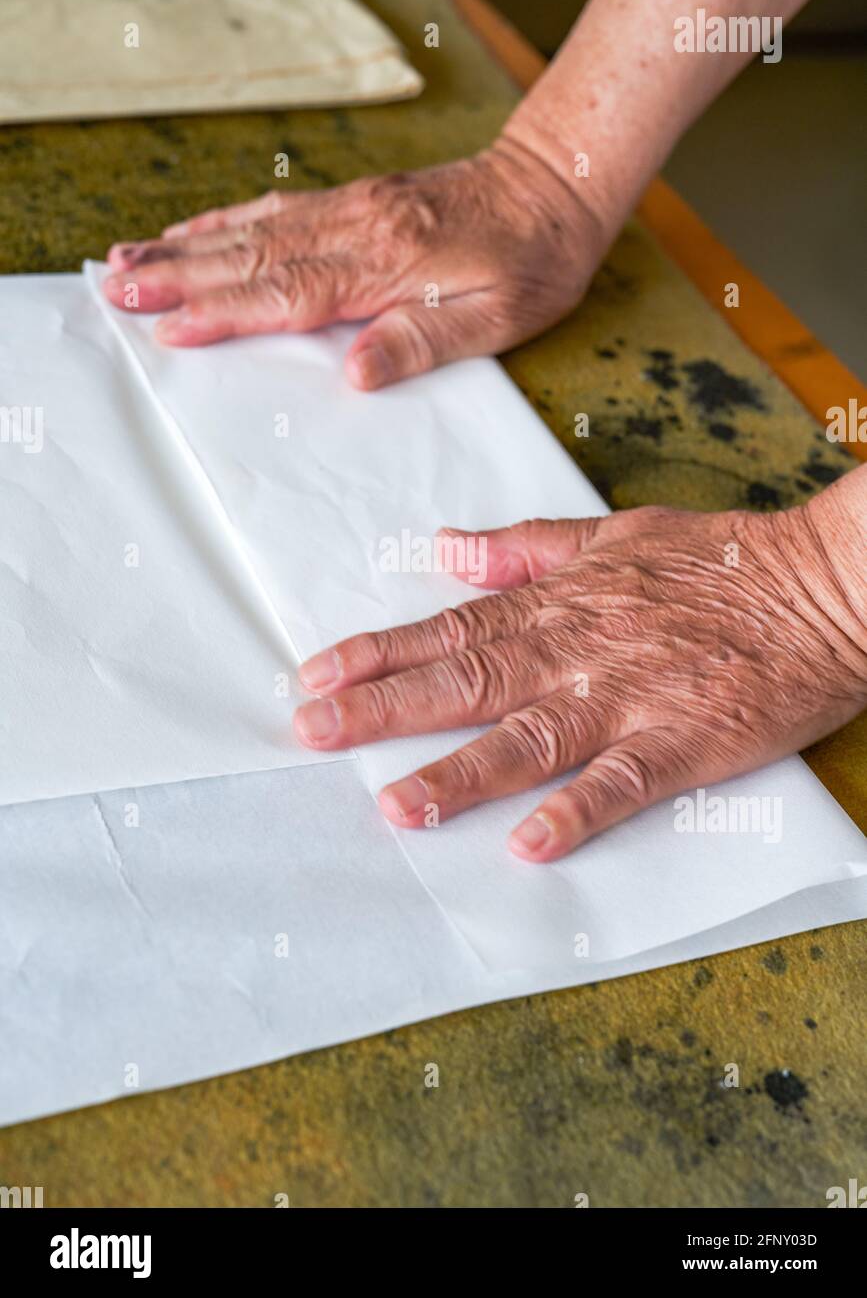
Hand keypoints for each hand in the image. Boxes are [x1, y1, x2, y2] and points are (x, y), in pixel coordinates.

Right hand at [102, 138, 605, 388]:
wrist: (557, 188)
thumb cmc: (532, 263)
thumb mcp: (496, 319)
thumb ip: (421, 342)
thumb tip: (355, 373)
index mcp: (387, 262)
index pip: (290, 294)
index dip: (227, 314)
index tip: (172, 328)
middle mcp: (357, 227)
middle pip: (253, 256)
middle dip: (180, 276)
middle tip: (117, 289)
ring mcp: (352, 207)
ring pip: (253, 230)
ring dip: (188, 246)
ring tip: (129, 260)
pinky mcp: (355, 199)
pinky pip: (277, 210)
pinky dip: (227, 221)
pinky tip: (193, 230)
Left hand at [293, 482, 866, 861]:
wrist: (822, 586)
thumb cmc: (720, 560)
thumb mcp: (614, 532)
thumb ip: (525, 548)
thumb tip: (446, 549)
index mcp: (560, 604)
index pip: (452, 629)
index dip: (380, 653)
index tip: (317, 674)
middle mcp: (580, 650)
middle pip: (468, 682)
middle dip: (384, 709)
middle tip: (312, 733)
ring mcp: (630, 698)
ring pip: (529, 739)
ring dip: (460, 773)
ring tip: (398, 804)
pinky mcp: (685, 741)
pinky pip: (622, 782)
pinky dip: (577, 811)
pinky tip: (531, 843)